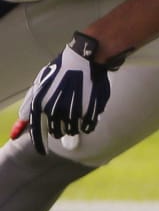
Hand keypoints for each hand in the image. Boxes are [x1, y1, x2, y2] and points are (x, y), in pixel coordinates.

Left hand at [11, 32, 118, 154]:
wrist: (85, 58)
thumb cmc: (61, 70)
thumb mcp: (40, 86)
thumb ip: (29, 108)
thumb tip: (15, 133)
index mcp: (40, 105)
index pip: (38, 132)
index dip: (40, 144)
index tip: (42, 152)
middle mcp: (55, 111)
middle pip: (58, 132)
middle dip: (60, 126)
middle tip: (66, 113)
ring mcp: (73, 112)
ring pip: (73, 130)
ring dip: (74, 124)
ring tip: (78, 109)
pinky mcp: (90, 111)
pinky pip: (88, 127)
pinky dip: (88, 124)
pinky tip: (88, 112)